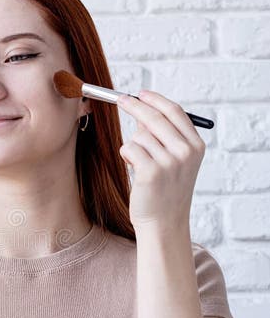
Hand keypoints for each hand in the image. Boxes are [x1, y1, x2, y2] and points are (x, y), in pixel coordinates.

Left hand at [117, 89, 205, 232]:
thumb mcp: (173, 160)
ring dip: (133, 146)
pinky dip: (127, 156)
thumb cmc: (165, 190)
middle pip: (155, 117)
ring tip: (140, 165)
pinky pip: (129, 148)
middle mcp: (186, 152)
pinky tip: (135, 171)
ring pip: (138, 136)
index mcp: (196, 146)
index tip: (140, 93)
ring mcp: (169, 162)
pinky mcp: (150, 171)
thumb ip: (162, 136)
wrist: (164, 223)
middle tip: (120, 100)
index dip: (155, 99)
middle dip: (134, 106)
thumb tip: (141, 111)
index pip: (174, 111)